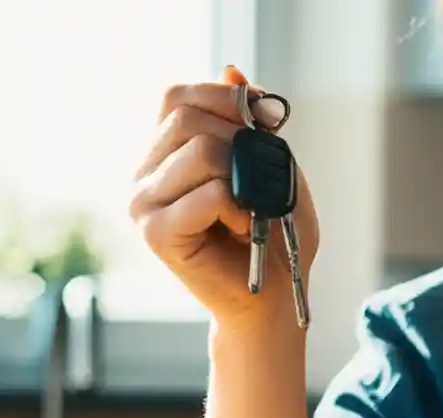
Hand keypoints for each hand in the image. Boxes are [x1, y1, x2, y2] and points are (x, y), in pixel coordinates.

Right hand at [129, 66, 319, 334]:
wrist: (270, 297)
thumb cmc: (275, 235)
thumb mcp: (275, 167)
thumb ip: (252, 123)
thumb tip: (233, 70)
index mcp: (164, 152)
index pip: (176, 96)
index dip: (223, 98)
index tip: (263, 123)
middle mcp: (143, 174)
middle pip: (189, 119)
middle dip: (242, 143)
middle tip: (262, 184)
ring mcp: (142, 203)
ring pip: (202, 152)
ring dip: (246, 181)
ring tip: (253, 213)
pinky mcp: (155, 233)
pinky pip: (211, 193)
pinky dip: (244, 208)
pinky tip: (247, 229)